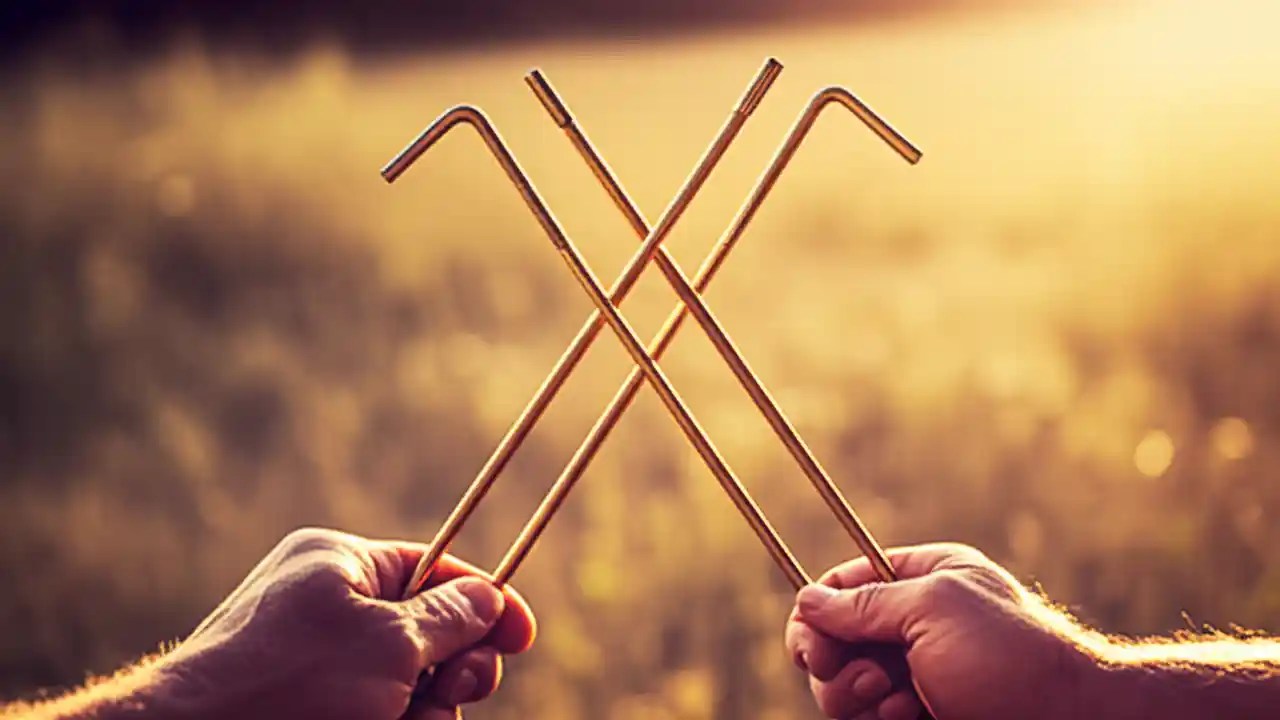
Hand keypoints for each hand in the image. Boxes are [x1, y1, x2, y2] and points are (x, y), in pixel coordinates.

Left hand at [156, 528, 535, 719]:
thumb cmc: (288, 683)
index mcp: (343, 566)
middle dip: (455, 670)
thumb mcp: (387, 641)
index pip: (436, 568)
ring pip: (413, 690)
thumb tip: (489, 595)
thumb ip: (450, 615)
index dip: (486, 600)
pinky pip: (385, 718)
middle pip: (432, 635)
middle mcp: (332, 612)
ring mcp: (323, 669)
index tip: (525, 637)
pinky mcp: (318, 713)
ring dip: (427, 714)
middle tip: (455, 690)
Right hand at [785, 543, 1089, 719]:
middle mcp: (913, 625)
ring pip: (843, 688)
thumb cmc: (1010, 657)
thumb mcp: (934, 609)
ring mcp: (914, 674)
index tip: (814, 644)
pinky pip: (867, 718)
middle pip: (832, 641)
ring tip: (899, 703)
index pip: (842, 586)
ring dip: (856, 698)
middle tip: (866, 680)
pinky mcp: (917, 714)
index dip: (816, 614)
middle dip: (836, 665)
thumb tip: (806, 599)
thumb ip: (865, 603)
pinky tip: (914, 716)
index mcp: (922, 580)